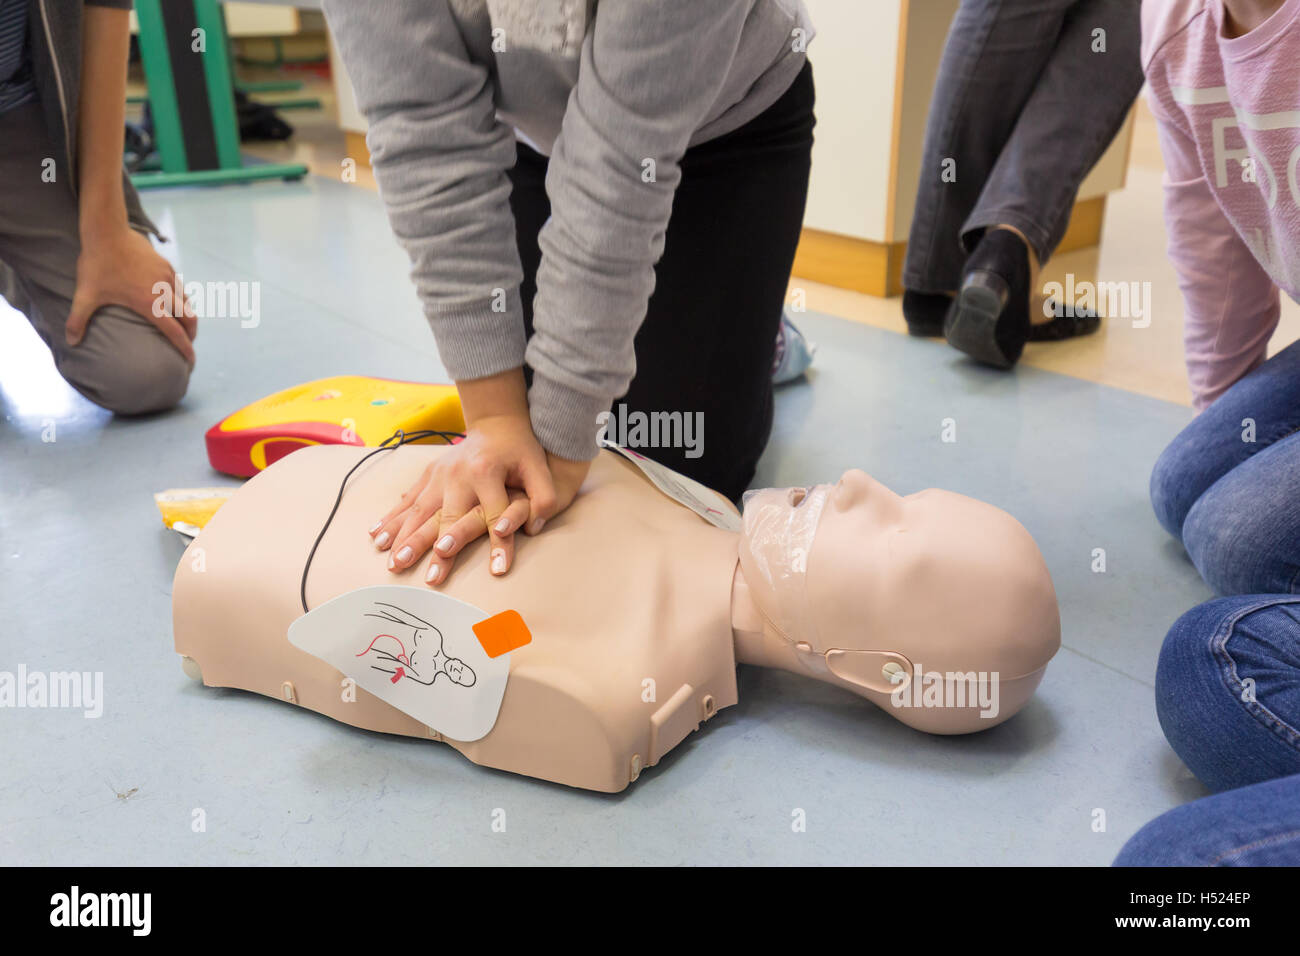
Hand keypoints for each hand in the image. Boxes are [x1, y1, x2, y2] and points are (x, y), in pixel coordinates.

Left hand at [66, 226, 195, 362]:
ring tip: (181, 323)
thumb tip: (70, 343)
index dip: (185, 348)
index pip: (175, 332)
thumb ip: (78, 320)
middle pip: (189, 318)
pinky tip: (171, 300)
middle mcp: (164, 292)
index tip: (191, 361)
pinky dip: (181, 299)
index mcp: (149, 304)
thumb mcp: (85, 294)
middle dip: (191, 334)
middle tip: (187, 343)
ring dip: (187, 316)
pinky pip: (180, 287)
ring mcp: (168, 277)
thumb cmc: (97, 264)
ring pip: (187, 302)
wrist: (108, 231)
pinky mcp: (167, 266)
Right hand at [371, 412, 558, 584]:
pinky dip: (391, 519)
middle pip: (447, 518)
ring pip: (419, 511)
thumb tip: (535, 527)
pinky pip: (407, 499)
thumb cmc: (520, 450)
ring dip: (404, 538)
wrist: (496, 422)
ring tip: (393, 563)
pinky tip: (375, 536)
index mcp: (487, 473)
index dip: (500, 544)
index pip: (496, 515)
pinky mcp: (428, 474)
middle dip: (436, 549)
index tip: (499, 571)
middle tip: (430, 578)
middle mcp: (458, 474)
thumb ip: (543, 496)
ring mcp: (439, 474)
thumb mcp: (539, 467)